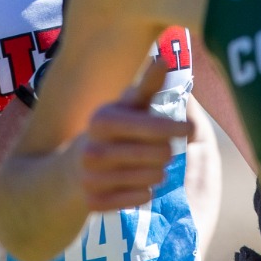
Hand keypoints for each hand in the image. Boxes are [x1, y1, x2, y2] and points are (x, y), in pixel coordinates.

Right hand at [74, 58, 190, 212]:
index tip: (190, 128)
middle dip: (166, 153)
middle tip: (164, 151)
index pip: (151, 125)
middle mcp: (93, 149)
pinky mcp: (94, 202)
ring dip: (158, 173)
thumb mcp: (125, 108)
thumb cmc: (110, 132)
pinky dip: (144, 192)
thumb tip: (166, 58)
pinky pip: (138, 199)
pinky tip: (139, 184)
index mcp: (102, 120)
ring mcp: (91, 178)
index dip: (174, 127)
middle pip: (158, 155)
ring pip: (151, 178)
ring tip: (152, 166)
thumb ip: (147, 86)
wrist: (71, 170)